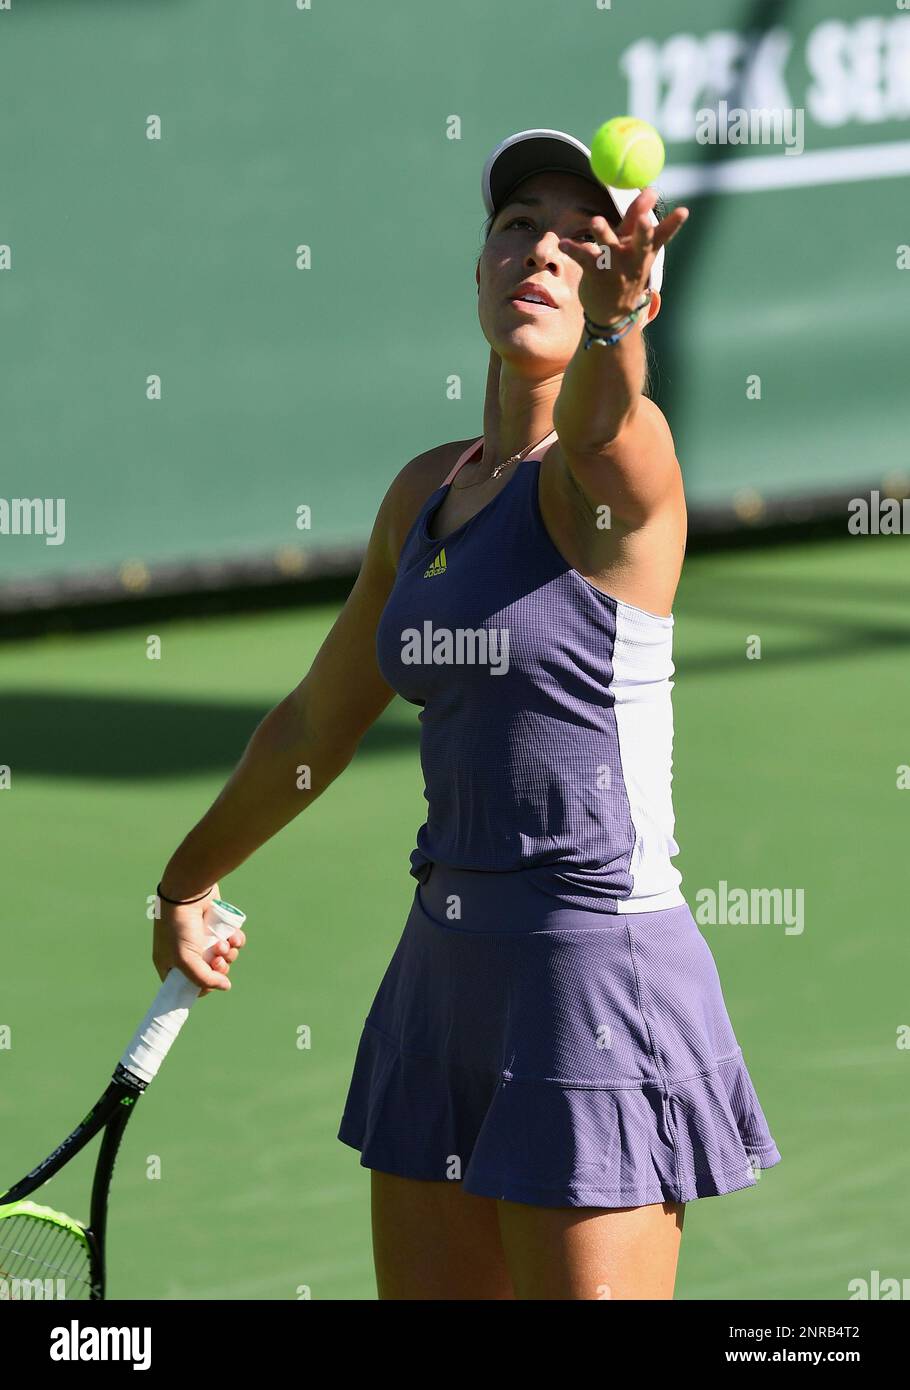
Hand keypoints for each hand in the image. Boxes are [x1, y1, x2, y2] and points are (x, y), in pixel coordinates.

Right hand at [152, 883, 246, 997]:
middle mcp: (186, 952)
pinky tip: (233, 937)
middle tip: (218, 959)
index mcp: (170, 963)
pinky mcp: (217, 927)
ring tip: (224, 944)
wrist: (188, 892)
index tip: (209, 983)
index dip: (202, 987)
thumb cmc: (179, 927)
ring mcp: (203, 939)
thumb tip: (225, 986)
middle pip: (210, 972)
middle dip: (219, 968)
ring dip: (229, 954)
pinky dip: (236, 941)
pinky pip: (232, 941)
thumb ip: (204, 980)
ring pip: (224, 957)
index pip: (187, 986)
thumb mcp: (185, 960)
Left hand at [558, 188, 688, 324]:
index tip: (684, 211)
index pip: (662, 235)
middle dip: (643, 230)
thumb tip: (651, 189)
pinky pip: (583, 257)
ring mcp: (615, 267)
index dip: (673, 224)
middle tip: (645, 219)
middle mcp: (633, 258)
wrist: (612, 311)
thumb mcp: (635, 247)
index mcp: (645, 251)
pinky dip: (572, 248)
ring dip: (603, 232)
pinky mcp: (595, 273)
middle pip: (641, 242)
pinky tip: (562, 243)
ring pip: (609, 247)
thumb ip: (638, 218)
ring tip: (596, 221)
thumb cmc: (625, 270)